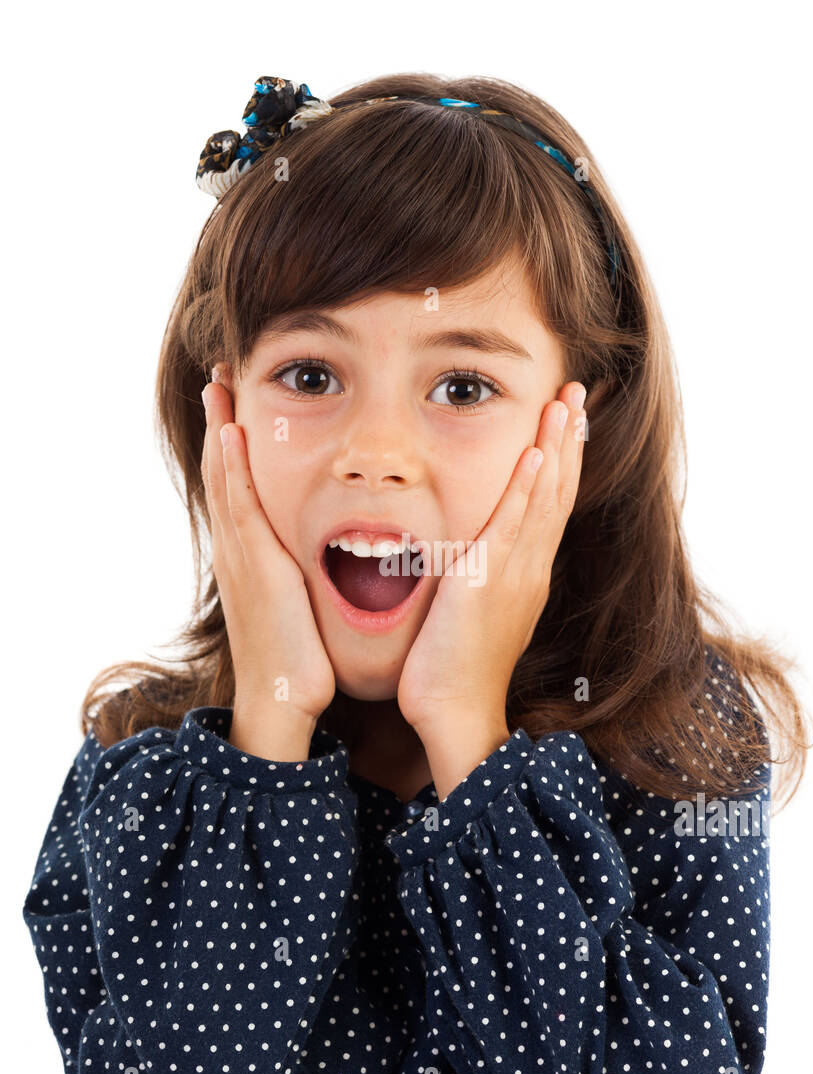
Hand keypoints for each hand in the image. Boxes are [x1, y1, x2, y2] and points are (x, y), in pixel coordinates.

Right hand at [201, 366, 335, 748]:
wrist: (283, 698)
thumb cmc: (300, 659)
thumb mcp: (300, 605)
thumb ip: (309, 574)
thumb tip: (334, 555)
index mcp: (250, 557)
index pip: (238, 486)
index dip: (234, 444)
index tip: (238, 405)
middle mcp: (238, 549)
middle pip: (223, 471)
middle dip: (220, 422)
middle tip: (218, 376)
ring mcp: (241, 554)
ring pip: (225, 478)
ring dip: (221, 427)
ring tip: (217, 383)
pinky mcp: (255, 564)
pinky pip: (240, 504)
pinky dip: (233, 466)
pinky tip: (234, 431)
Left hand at [397, 382, 587, 793]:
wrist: (454, 711)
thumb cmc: (453, 671)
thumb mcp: (472, 613)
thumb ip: (477, 580)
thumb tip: (468, 559)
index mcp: (526, 574)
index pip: (549, 504)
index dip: (559, 459)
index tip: (564, 421)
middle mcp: (530, 568)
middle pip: (558, 491)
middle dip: (568, 439)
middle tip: (576, 392)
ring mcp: (515, 573)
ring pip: (544, 499)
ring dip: (555, 447)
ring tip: (565, 402)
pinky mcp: (488, 580)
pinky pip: (513, 525)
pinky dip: (527, 488)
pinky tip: (535, 455)